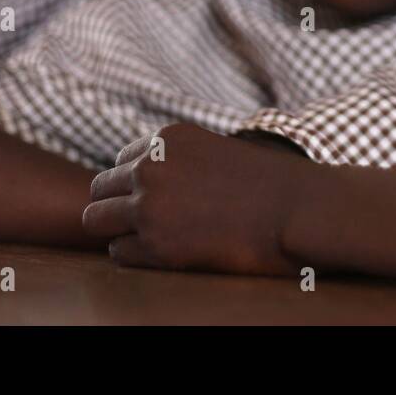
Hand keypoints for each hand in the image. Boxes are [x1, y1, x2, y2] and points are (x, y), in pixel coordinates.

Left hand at [84, 123, 310, 274]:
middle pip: (99, 190)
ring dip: (120, 231)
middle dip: (118, 206)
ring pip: (96, 220)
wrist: (298, 210)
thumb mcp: (215, 149)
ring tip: (155, 239)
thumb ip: (177, 158)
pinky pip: (118, 253)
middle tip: (151, 222)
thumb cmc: (267, 184)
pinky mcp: (157, 246)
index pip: (121, 161)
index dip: (136, 183)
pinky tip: (169, 253)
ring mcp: (150, 207)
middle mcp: (150, 167)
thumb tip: (142, 177)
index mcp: (166, 138)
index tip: (162, 197)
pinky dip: (136, 256)